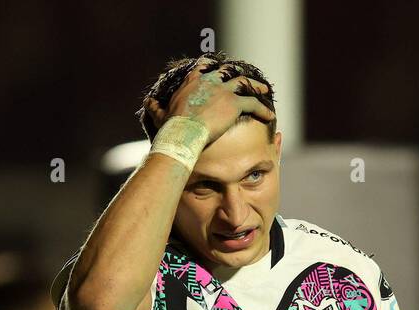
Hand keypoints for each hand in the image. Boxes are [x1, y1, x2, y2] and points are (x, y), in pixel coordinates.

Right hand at [143, 56, 274, 143]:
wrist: (183, 133)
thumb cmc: (171, 127)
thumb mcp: (160, 114)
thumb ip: (156, 107)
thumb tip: (147, 102)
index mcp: (193, 82)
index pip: (205, 67)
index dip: (214, 67)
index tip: (220, 69)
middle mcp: (210, 82)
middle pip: (229, 72)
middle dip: (239, 74)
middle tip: (248, 78)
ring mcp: (223, 91)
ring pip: (245, 84)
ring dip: (257, 86)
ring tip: (266, 90)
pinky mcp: (234, 103)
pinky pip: (253, 103)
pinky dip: (263, 109)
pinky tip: (270, 116)